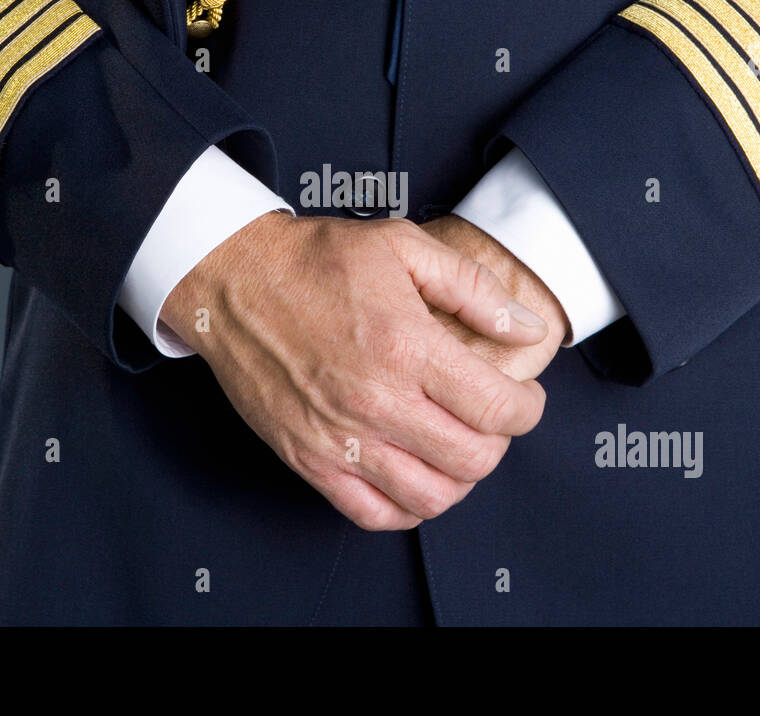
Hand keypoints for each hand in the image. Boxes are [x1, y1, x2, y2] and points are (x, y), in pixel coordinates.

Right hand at [161, 212, 550, 530]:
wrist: (233, 281)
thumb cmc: (312, 261)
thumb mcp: (402, 247)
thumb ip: (474, 289)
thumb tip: (526, 327)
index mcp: (405, 346)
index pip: (496, 408)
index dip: (527, 409)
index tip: (523, 397)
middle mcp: (375, 400)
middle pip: (472, 459)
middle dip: (498, 441)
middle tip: (490, 419)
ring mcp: (339, 438)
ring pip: (430, 497)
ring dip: (458, 479)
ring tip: (455, 447)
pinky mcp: (308, 459)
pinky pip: (373, 513)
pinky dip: (406, 508)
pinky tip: (414, 477)